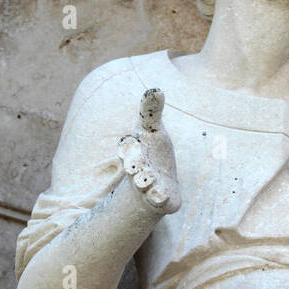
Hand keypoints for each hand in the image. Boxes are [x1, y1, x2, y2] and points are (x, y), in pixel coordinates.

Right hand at [117, 89, 180, 213]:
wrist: (158, 186)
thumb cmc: (153, 154)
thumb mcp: (152, 131)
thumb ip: (151, 112)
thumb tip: (157, 88)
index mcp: (134, 151)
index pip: (127, 147)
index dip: (128, 146)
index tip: (130, 142)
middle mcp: (137, 169)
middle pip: (132, 166)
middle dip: (133, 164)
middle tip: (135, 165)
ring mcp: (148, 186)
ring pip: (143, 184)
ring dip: (144, 181)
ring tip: (148, 178)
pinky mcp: (160, 198)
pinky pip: (157, 199)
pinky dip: (158, 197)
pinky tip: (162, 195)